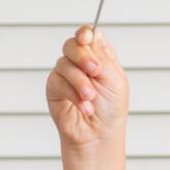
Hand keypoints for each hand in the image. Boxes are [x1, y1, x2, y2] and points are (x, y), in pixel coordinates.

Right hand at [46, 25, 129, 148]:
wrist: (98, 136)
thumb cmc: (111, 111)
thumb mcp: (114, 80)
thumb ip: (102, 56)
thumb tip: (91, 34)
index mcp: (100, 57)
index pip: (89, 35)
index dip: (85, 33)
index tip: (86, 38)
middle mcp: (81, 63)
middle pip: (73, 45)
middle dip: (83, 56)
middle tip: (94, 71)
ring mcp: (67, 74)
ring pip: (64, 63)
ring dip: (80, 82)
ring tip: (91, 97)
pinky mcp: (55, 87)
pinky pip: (58, 81)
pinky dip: (73, 94)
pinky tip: (84, 106)